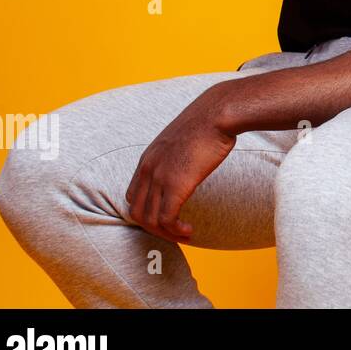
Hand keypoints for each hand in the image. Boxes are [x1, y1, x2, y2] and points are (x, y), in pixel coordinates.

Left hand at [125, 86, 236, 243]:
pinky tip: (189, 231)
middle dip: (154, 229)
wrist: (217, 114)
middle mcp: (148, 170)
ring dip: (166, 234)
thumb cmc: (208, 122)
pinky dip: (175, 231)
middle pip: (137, 212)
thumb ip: (177, 153)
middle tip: (174, 232)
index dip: (147, 212)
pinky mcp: (175, 185)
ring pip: (150, 220)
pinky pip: (167, 219)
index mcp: (148, 159)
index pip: (133, 196)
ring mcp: (159, 178)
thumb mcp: (182, 138)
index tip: (167, 217)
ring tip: (184, 235)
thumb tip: (189, 160)